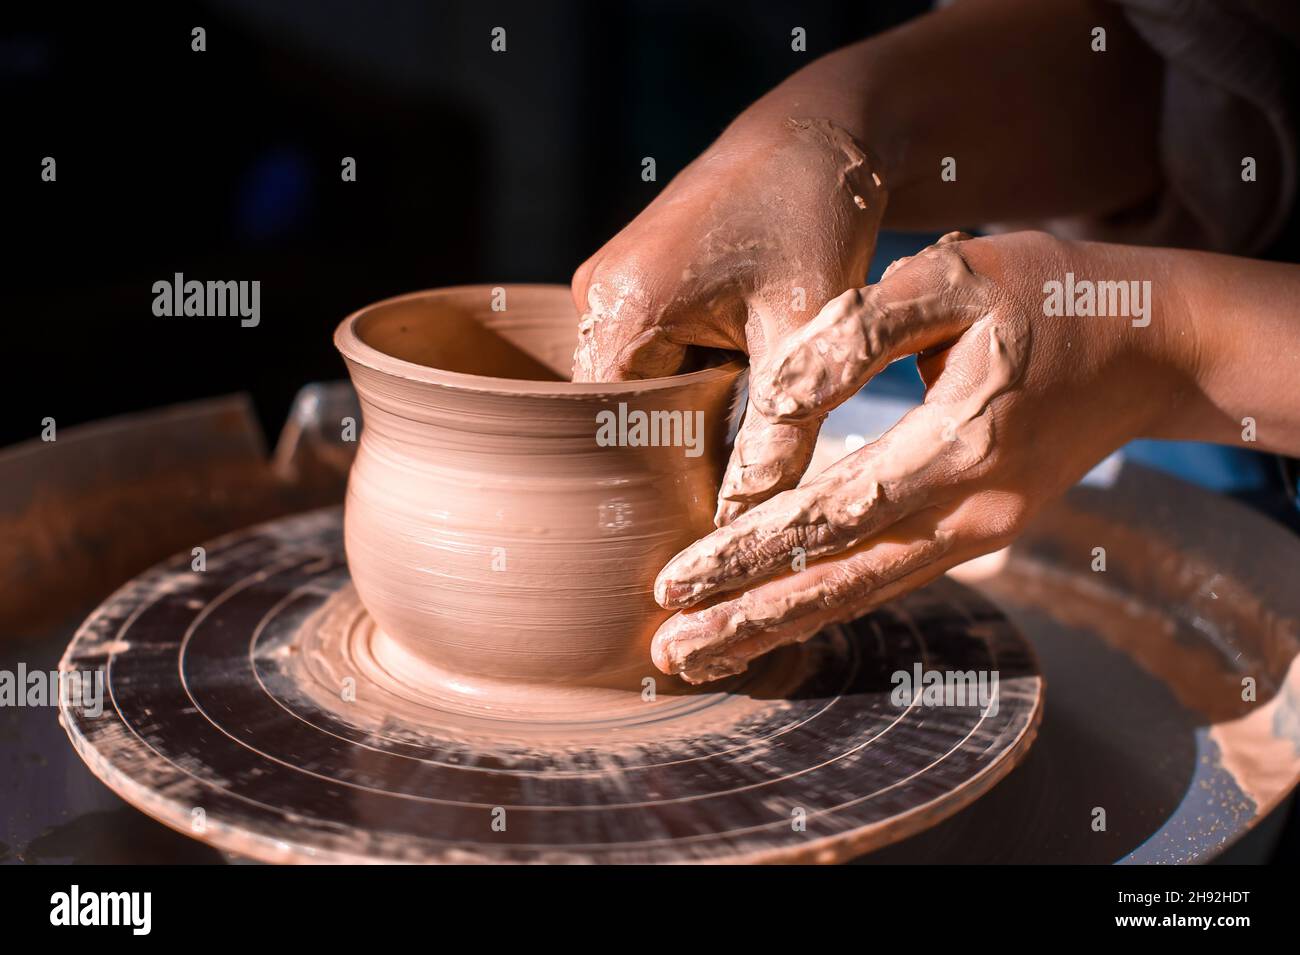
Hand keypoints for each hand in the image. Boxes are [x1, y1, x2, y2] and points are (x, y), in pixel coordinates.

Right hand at [572, 116, 886, 523]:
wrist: (815, 136)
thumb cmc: (816, 217)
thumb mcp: (806, 330)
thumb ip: (779, 436)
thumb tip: (745, 528)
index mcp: (622, 306)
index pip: (611, 432)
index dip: (657, 477)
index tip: (705, 514)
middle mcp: (595, 296)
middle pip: (615, 414)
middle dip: (672, 446)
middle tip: (732, 476)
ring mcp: (606, 288)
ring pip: (631, 389)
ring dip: (682, 412)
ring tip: (740, 421)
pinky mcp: (629, 285)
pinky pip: (643, 359)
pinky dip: (685, 380)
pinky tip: (734, 380)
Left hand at [650, 231, 1190, 682]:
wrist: (1154, 345)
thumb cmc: (1051, 295)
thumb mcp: (958, 279)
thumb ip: (861, 333)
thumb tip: (776, 400)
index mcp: (960, 444)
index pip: (831, 515)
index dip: (748, 552)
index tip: (675, 581)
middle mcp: (971, 510)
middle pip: (841, 581)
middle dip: (749, 619)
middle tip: (669, 653)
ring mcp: (980, 530)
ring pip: (863, 592)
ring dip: (779, 627)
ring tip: (703, 658)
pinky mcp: (978, 530)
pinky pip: (888, 575)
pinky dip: (825, 601)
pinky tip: (773, 618)